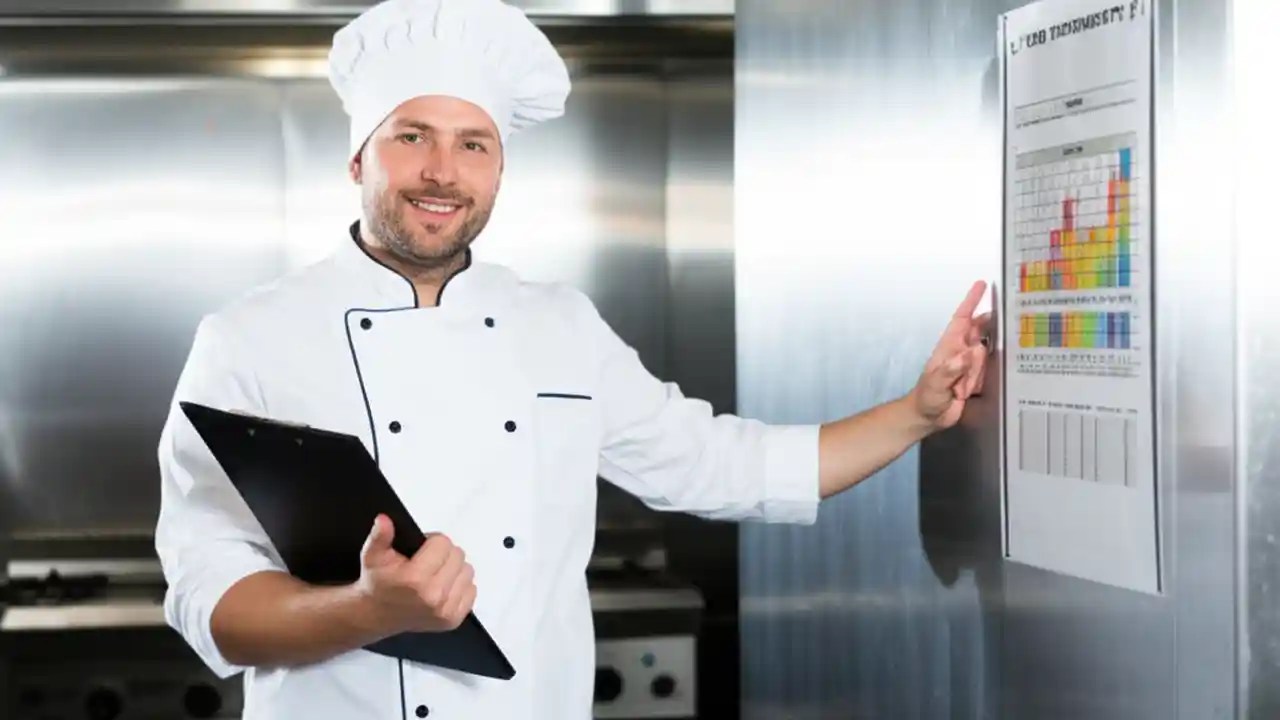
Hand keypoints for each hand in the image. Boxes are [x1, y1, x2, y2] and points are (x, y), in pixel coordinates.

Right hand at [355, 514, 475, 634]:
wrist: (377, 614)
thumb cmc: (378, 584)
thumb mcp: (372, 555)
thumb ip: (379, 536)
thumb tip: (384, 520)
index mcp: (415, 579)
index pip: (443, 543)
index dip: (432, 541)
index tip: (422, 549)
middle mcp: (433, 596)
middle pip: (458, 555)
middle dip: (444, 553)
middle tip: (427, 561)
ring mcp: (445, 610)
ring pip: (467, 571)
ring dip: (454, 569)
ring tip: (435, 573)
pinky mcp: (453, 620)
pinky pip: (471, 590)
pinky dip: (459, 586)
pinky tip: (442, 587)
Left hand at [908, 280, 990, 431]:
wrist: (929, 416)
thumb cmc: (927, 398)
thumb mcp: (935, 384)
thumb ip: (951, 370)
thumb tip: (970, 353)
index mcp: (949, 346)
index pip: (962, 319)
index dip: (971, 301)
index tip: (982, 285)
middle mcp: (962, 350)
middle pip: (982, 331)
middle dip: (991, 328)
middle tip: (1005, 323)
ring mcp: (971, 363)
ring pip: (988, 352)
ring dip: (980, 368)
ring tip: (962, 387)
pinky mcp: (979, 376)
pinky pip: (991, 368)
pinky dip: (990, 373)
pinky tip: (981, 383)